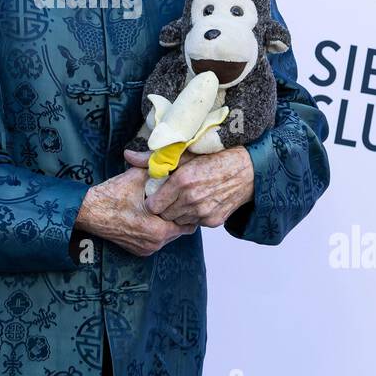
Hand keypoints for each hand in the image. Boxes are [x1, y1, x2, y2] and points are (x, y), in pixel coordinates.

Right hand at [75, 165, 194, 256]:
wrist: (88, 211)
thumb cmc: (110, 196)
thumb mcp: (137, 177)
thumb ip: (158, 169)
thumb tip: (173, 159)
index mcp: (158, 230)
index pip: (188, 222)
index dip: (186, 207)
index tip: (184, 197)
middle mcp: (154, 244)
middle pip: (179, 230)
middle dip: (178, 215)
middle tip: (175, 199)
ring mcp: (146, 249)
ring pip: (169, 236)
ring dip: (167, 222)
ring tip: (162, 206)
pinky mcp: (139, 251)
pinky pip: (157, 240)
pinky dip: (157, 229)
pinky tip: (150, 215)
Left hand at [123, 147, 253, 227]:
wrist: (248, 170)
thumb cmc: (215, 157)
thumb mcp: (184, 153)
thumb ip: (153, 158)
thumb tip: (127, 156)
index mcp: (182, 181)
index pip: (153, 205)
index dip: (154, 199)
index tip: (158, 193)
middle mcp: (191, 199)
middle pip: (164, 215)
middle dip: (165, 206)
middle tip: (172, 195)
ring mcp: (203, 212)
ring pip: (178, 221)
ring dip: (179, 212)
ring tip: (187, 197)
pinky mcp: (213, 221)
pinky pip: (194, 223)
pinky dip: (194, 215)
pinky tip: (201, 201)